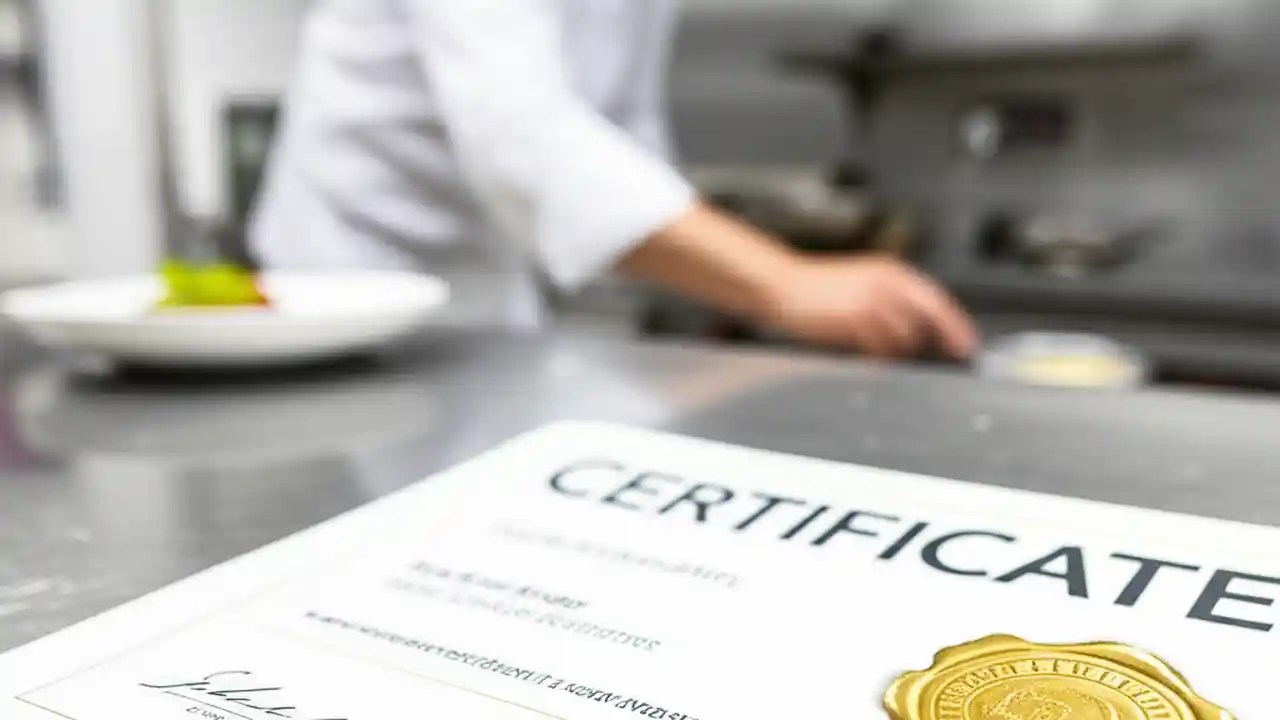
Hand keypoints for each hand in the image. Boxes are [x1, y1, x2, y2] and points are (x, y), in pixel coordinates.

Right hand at [762, 255, 978, 359]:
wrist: (781, 285)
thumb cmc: (816, 289)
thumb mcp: (860, 283)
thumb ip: (890, 300)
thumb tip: (920, 328)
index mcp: (889, 272)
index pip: (936, 299)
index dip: (956, 323)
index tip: (967, 343)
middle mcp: (884, 283)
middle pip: (930, 316)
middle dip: (946, 339)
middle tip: (956, 356)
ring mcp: (869, 301)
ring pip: (905, 336)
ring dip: (902, 351)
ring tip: (882, 353)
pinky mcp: (852, 320)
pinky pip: (880, 348)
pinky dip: (881, 357)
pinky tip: (869, 356)